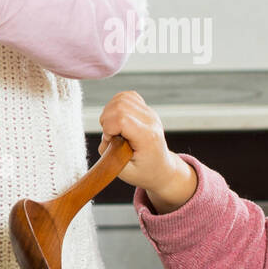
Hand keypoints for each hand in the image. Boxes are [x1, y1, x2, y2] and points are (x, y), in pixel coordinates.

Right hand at [97, 91, 196, 211]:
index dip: (108, 128)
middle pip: (120, 105)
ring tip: (113, 127)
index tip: (110, 141)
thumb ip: (110, 155)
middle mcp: (151, 121)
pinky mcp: (146, 109)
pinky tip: (117, 119)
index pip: (122, 119)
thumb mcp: (124, 172)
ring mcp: (150, 113)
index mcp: (148, 137)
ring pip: (122, 97)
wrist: (162, 169)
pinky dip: (117, 104)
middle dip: (106, 119)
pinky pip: (127, 96)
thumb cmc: (144, 172)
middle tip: (110, 135)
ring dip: (110, 111)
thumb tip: (105, 137)